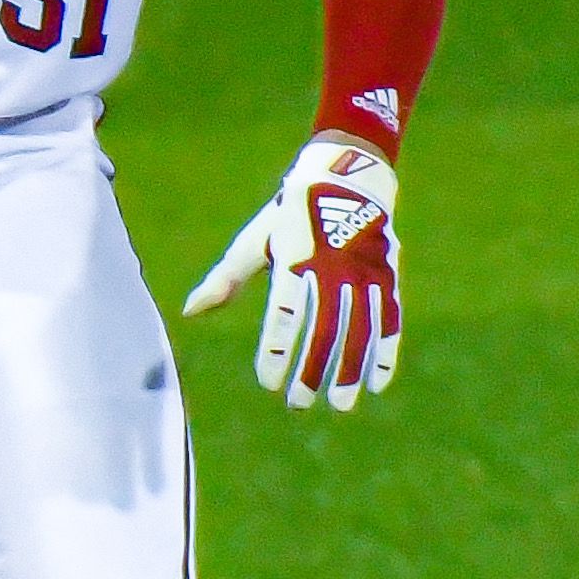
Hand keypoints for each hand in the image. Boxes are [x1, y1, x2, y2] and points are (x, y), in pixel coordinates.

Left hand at [181, 135, 400, 408]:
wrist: (346, 173)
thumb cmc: (288, 213)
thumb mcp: (255, 241)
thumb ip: (227, 280)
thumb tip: (190, 311)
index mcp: (295, 259)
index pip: (285, 314)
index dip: (277, 349)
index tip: (269, 382)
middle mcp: (332, 267)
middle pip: (324, 328)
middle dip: (311, 369)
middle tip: (298, 402)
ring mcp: (363, 271)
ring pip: (359, 329)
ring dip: (349, 369)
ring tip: (338, 405)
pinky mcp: (386, 275)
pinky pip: (389, 319)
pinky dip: (385, 352)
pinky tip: (376, 384)